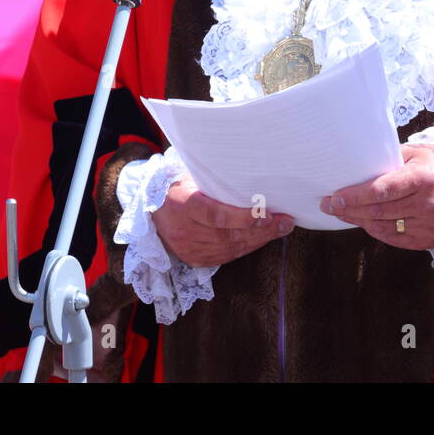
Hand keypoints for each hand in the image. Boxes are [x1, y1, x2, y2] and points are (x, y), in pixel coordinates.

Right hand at [151, 176, 293, 267]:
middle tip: (286, 222)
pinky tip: (260, 239)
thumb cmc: (175, 184)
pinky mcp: (192, 259)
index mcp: (182, 204)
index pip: (217, 215)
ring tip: (280, 229)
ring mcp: (187, 248)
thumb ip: (215, 182)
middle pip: (229, 235)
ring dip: (258, 239)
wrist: (147, 206)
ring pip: (230, 248)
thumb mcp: (190, 175)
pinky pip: (225, 257)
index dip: (245, 217)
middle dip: (262, 229)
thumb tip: (252, 178)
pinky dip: (245, 248)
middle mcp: (184, 230)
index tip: (268, 213)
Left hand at [319, 143, 433, 249]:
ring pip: (383, 227)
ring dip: (358, 220)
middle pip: (378, 211)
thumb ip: (386, 160)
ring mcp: (430, 225)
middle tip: (328, 205)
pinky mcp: (428, 240)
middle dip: (349, 209)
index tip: (334, 197)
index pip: (382, 190)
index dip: (355, 196)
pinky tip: (362, 221)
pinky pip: (393, 238)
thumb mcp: (412, 153)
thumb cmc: (430, 166)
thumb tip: (351, 168)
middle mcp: (429, 204)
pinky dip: (374, 230)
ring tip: (341, 212)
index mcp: (424, 178)